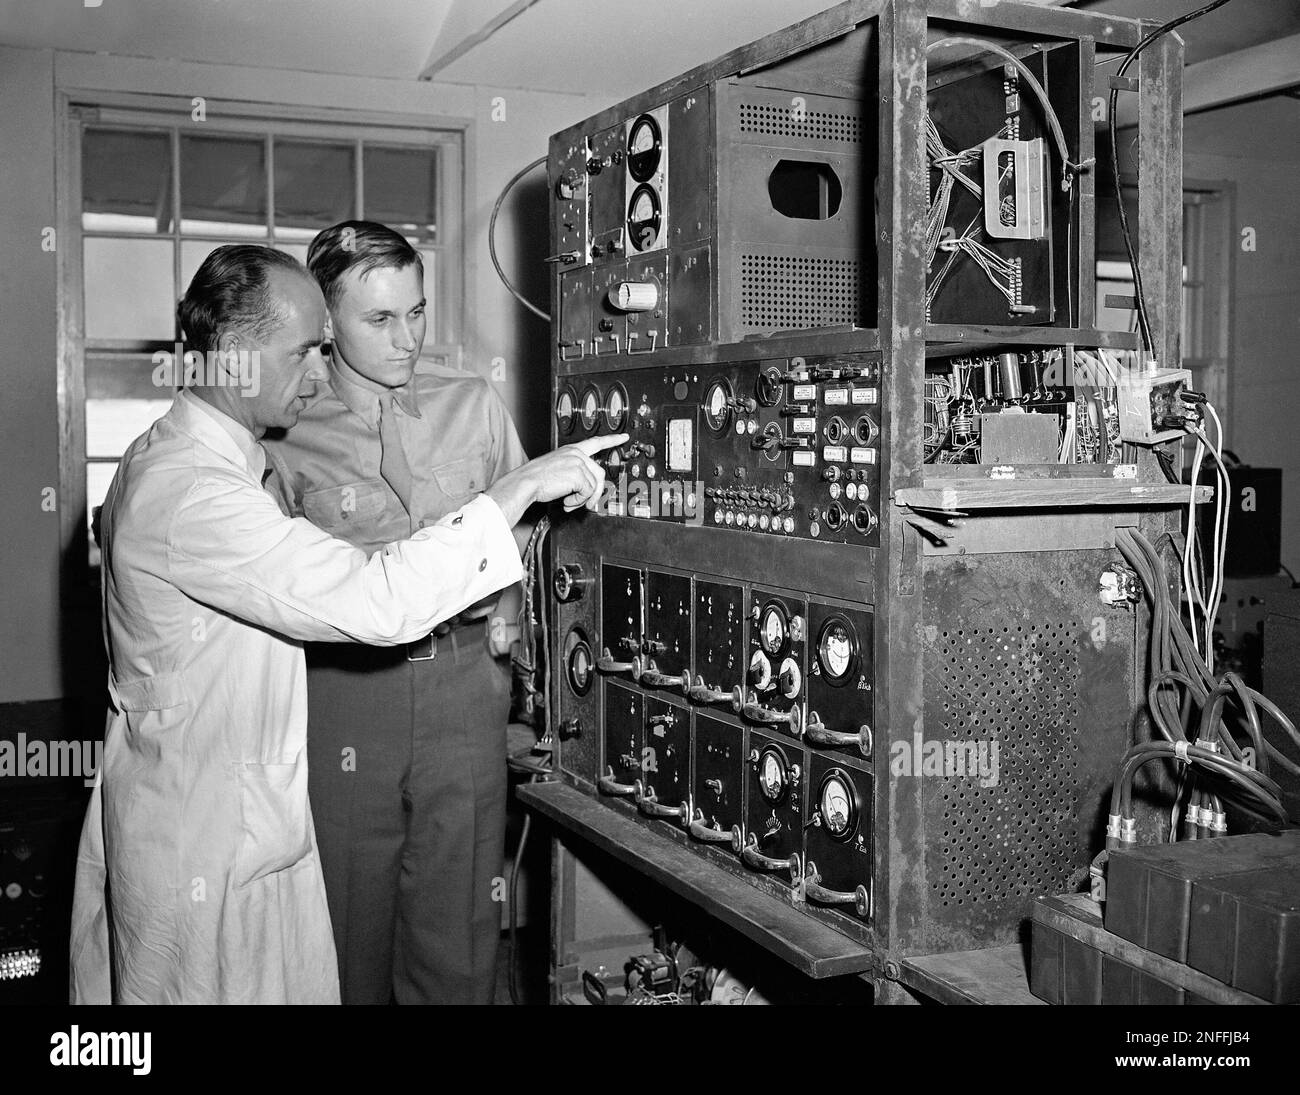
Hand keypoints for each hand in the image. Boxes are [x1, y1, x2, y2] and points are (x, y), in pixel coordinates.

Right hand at [486, 434, 626, 525]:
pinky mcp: (578, 474)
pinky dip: (578, 501)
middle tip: (588, 504)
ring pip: (594, 485)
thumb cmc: (536, 479)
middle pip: (599, 473)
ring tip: (570, 503)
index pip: (595, 442)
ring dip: (583, 499)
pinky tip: (566, 501)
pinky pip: (587, 492)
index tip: (623, 437)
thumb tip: (587, 491)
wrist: (525, 483)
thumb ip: (574, 474)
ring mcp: (578, 462)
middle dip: (595, 492)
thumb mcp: (557, 469)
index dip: (612, 440)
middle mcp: (576, 454)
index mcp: (571, 450)